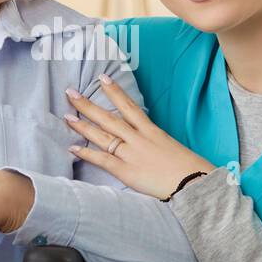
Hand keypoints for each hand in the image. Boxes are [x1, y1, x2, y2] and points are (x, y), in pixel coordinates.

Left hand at [64, 74, 214, 198]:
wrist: (195, 183)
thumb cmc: (189, 168)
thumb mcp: (172, 147)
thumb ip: (156, 141)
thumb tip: (148, 141)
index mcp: (152, 131)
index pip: (129, 106)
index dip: (114, 91)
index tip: (102, 77)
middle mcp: (139, 139)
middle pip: (109, 118)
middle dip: (88, 105)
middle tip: (71, 92)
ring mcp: (131, 154)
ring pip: (103, 136)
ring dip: (83, 126)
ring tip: (67, 116)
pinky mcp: (126, 171)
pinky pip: (103, 160)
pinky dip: (87, 153)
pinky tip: (72, 147)